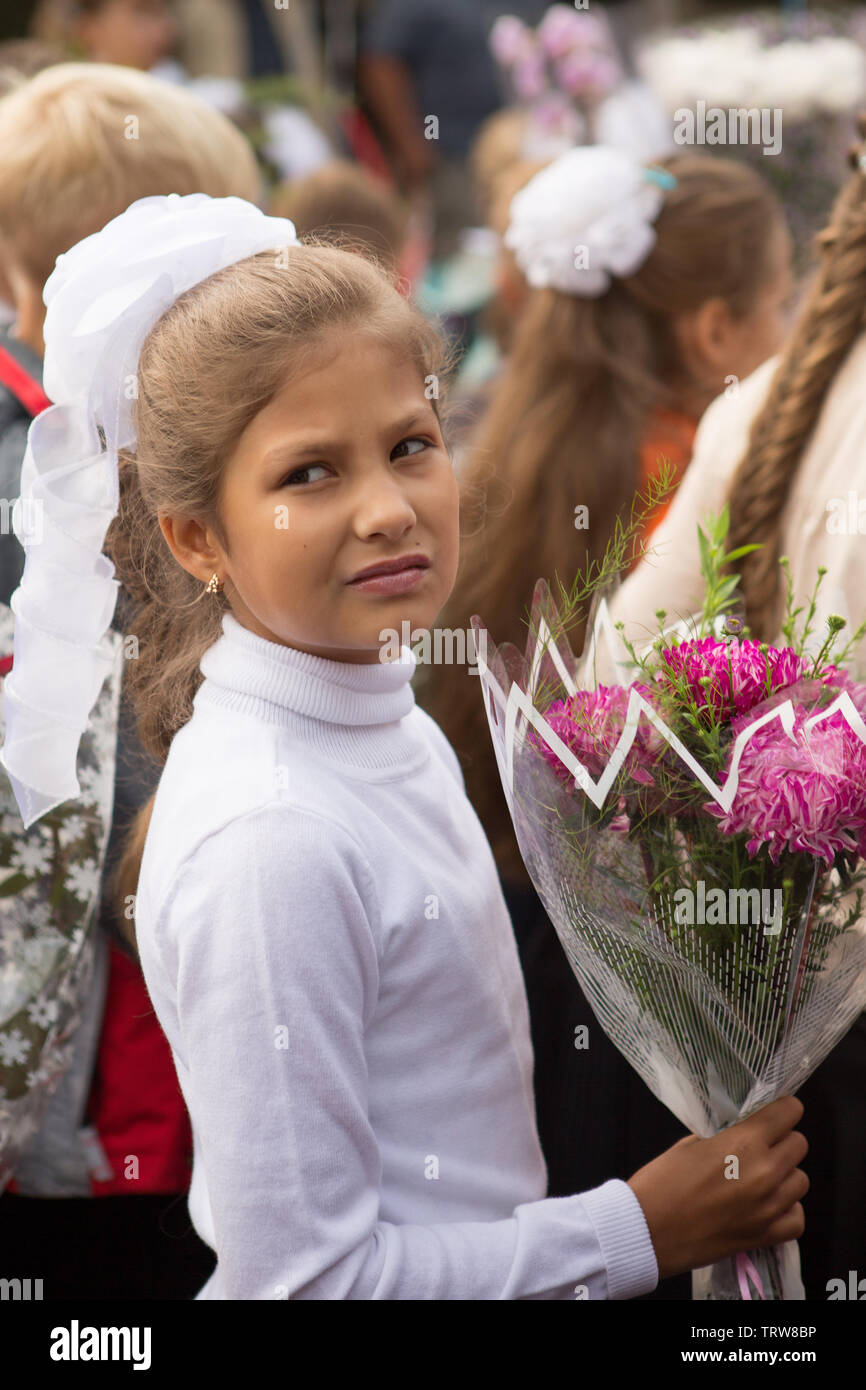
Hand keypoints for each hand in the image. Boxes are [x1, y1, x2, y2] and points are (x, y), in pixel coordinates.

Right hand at [626, 1096, 808, 1278]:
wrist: (648, 1231)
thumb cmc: (661, 1182)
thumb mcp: (690, 1143)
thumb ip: (725, 1135)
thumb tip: (744, 1130)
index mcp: (743, 1142)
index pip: (789, 1112)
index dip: (782, 1110)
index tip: (772, 1114)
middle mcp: (764, 1172)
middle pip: (799, 1144)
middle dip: (782, 1141)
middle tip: (761, 1146)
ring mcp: (769, 1206)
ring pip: (801, 1180)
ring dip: (785, 1175)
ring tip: (761, 1178)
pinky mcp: (766, 1235)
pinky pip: (797, 1217)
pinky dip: (787, 1210)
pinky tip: (768, 1205)